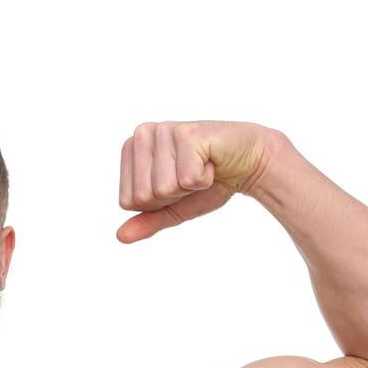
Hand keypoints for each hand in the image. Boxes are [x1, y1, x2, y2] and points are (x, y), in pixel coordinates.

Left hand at [117, 120, 280, 242]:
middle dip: (173, 196)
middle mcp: (142, 134)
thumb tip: (120, 237)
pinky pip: (187, 179)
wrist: (246, 163)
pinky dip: (204, 180)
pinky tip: (211, 162)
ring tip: (200, 167)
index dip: (158, 203)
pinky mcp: (187, 133)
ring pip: (163, 188)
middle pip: (144, 196)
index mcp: (131, 149)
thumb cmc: (207, 183)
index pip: (128, 201)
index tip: (177, 184)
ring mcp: (164, 130)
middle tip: (190, 176)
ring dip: (189, 187)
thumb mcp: (173, 207)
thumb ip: (147, 221)